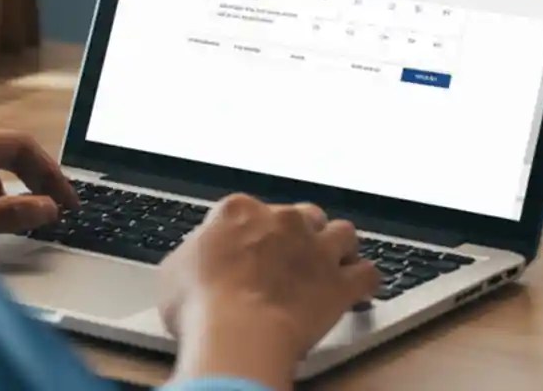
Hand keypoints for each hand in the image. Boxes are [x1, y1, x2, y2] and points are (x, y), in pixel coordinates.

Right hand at [158, 194, 380, 390]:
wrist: (236, 332)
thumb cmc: (200, 305)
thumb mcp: (173, 272)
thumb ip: (193, 255)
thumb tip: (195, 260)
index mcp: (238, 211)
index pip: (252, 210)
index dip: (253, 232)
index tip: (251, 249)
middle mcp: (282, 221)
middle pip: (303, 215)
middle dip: (301, 234)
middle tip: (291, 258)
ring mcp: (316, 249)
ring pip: (343, 233)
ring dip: (339, 248)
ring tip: (333, 265)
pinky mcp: (340, 282)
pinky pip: (369, 273)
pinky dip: (366, 282)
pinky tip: (360, 290)